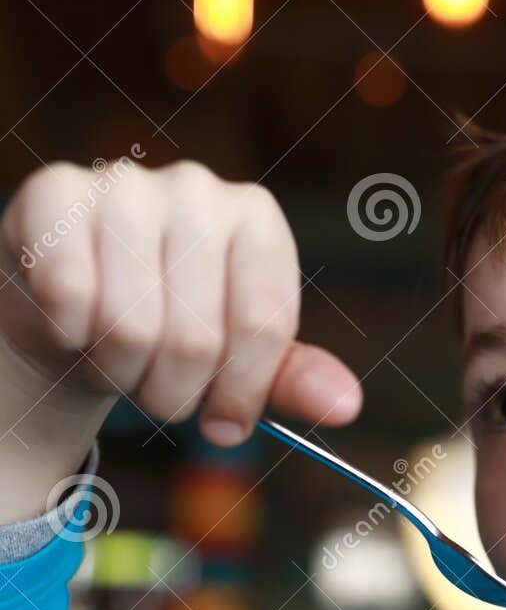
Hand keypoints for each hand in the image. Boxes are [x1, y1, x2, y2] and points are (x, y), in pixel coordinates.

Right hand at [0, 157, 361, 447]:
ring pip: (130, 327)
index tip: (223, 424)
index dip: (239, 394)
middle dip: (172, 393)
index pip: (264, 326)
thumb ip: (293, 379)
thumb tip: (346, 406)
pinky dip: (68, 336)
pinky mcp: (56, 193)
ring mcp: (126, 184)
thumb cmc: (168, 329)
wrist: (73, 307)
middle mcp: (199, 189)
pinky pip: (69, 297)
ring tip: (115, 356)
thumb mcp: (239, 358)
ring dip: (117, 372)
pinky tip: (73, 324)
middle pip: (197, 339)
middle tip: (155, 386)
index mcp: (257, 222)